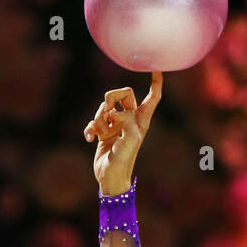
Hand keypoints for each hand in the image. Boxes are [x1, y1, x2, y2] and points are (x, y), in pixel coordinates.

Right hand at [83, 72, 162, 195]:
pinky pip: (93, 121)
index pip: (153, 96)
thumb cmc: (123, 161)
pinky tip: (89, 139)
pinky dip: (90, 128)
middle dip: (112, 97)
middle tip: (108, 113)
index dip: (156, 82)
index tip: (156, 68)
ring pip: (104, 107)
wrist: (110, 178)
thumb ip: (126, 122)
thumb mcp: (130, 140)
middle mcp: (129, 120)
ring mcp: (116, 125)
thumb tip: (114, 112)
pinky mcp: (103, 132)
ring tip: (101, 134)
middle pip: (123, 94)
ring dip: (99, 118)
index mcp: (141, 120)